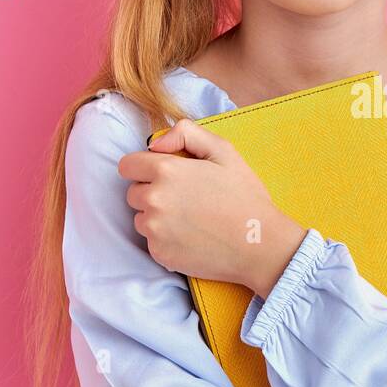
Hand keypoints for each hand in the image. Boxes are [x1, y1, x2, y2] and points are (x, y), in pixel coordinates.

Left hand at [118, 118, 306, 293]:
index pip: (127, 166)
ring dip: (157, 218)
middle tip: (185, 199)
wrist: (259, 244)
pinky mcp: (160, 254)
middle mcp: (154, 200)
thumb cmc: (244, 196)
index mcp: (166, 171)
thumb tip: (155, 144)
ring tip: (190, 220)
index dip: (143, 168)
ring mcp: (155, 229)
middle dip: (152, 193)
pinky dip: (166, 240)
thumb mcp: (224, 151)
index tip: (161, 175)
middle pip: (133, 193)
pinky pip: (152, 242)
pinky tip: (192, 237)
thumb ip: (186, 133)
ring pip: (141, 219)